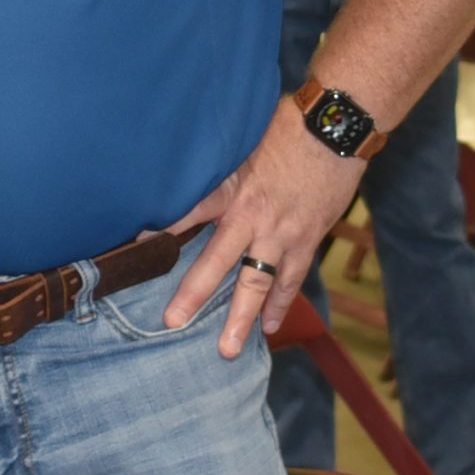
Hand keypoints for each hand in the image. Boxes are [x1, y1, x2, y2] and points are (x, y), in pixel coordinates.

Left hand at [160, 98, 364, 355]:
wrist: (336, 127)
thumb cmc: (288, 125)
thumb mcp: (245, 140)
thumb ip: (222, 163)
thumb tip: (195, 163)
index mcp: (233, 188)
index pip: (189, 212)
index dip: (163, 230)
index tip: (138, 246)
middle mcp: (253, 216)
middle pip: (217, 261)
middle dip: (194, 294)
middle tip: (173, 322)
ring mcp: (282, 233)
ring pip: (256, 283)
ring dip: (242, 317)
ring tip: (228, 349)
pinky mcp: (307, 239)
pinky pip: (291, 278)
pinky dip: (280, 303)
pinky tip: (269, 326)